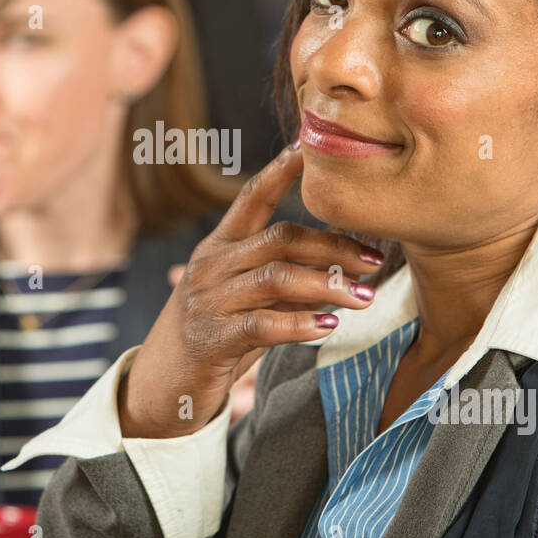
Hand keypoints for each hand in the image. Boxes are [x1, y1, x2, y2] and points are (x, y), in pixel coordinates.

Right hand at [120, 143, 383, 437]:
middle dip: (333, 245)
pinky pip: (263, 324)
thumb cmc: (214, 337)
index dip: (281, 171)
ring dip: (327, 285)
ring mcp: (207, 301)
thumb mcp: (248, 301)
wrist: (162, 388)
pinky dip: (300, 324)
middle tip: (375, 258)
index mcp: (218, 247)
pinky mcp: (211, 339)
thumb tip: (346, 268)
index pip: (252, 198)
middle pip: (279, 238)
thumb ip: (287, 282)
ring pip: (276, 278)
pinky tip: (328, 326)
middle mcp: (210, 266)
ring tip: (364, 297)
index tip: (312, 149)